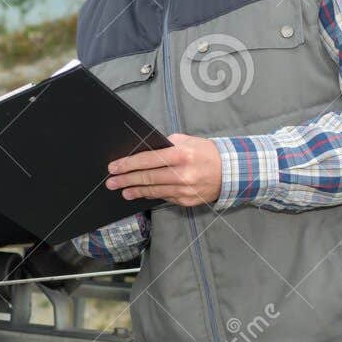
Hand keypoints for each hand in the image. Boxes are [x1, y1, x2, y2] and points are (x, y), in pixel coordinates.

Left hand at [106, 133, 221, 206]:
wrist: (230, 171)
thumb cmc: (206, 153)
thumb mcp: (187, 141)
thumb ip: (166, 145)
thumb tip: (144, 151)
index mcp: (181, 155)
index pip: (148, 160)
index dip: (128, 164)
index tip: (114, 167)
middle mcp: (182, 174)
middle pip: (148, 178)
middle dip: (126, 180)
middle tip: (111, 182)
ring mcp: (185, 190)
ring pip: (154, 191)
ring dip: (135, 190)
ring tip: (122, 190)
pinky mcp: (187, 201)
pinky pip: (164, 197)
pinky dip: (152, 194)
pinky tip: (141, 193)